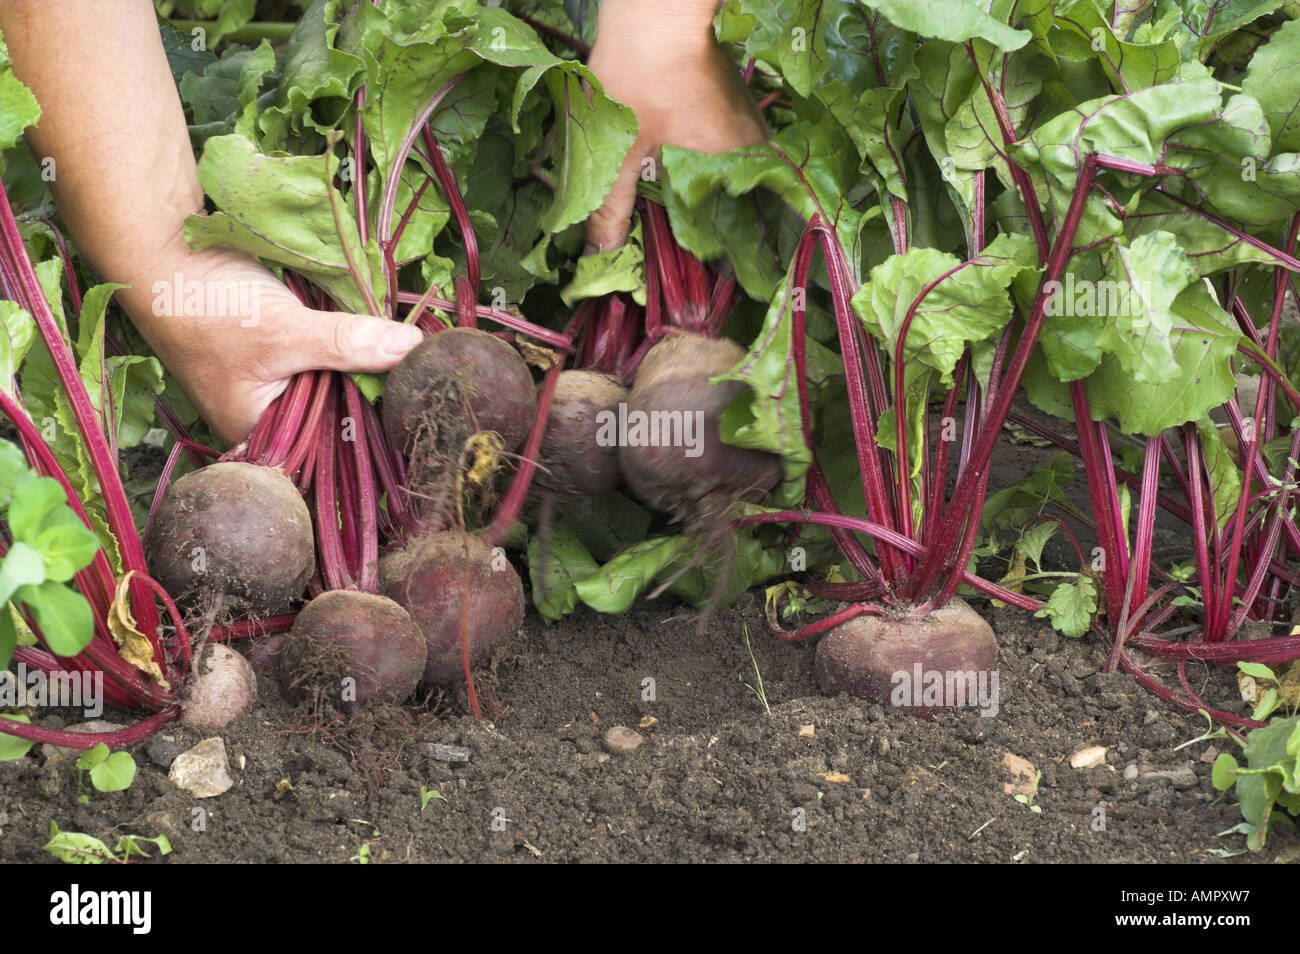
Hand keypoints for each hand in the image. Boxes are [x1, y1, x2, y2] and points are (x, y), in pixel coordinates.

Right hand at [0, 0, 420, 447]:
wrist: (164, 253)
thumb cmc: (210, 305)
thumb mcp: (285, 330)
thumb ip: (348, 344)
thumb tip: (412, 351)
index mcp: (258, 436)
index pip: (331, 449)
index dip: (375, 426)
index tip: (417, 400)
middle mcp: (266, 421)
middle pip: (338, 417)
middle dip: (373, 391)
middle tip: (421, 371)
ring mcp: (274, 388)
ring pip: (336, 386)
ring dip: (364, 365)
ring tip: (406, 351)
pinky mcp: (282, 357)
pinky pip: (326, 361)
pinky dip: (347, 347)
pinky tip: (379, 333)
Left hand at [583, 0, 766, 251]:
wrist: (656, 5)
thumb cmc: (641, 73)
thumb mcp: (618, 148)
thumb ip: (611, 205)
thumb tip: (601, 254)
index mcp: (735, 165)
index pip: (740, 231)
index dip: (712, 255)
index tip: (686, 271)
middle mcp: (753, 147)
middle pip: (733, 206)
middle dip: (700, 230)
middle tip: (665, 248)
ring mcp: (746, 122)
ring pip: (726, 179)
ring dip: (697, 198)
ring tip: (663, 219)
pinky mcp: (731, 104)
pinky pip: (721, 153)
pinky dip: (697, 169)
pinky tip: (667, 175)